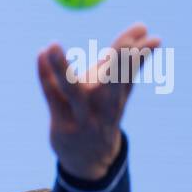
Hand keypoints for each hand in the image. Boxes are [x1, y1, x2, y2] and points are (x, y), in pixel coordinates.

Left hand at [36, 24, 159, 180]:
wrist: (88, 159)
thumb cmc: (103, 113)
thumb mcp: (118, 91)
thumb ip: (131, 62)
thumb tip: (150, 32)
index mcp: (120, 98)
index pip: (131, 74)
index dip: (139, 56)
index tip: (149, 35)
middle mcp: (104, 108)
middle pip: (113, 86)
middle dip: (121, 66)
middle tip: (125, 45)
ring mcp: (81, 117)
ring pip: (73, 91)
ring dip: (62, 68)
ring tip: (52, 45)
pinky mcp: (60, 123)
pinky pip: (51, 96)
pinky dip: (44, 75)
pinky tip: (40, 54)